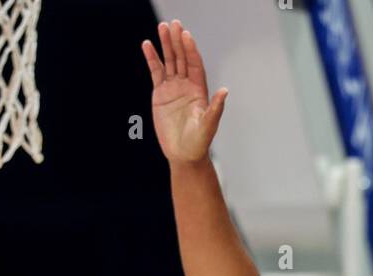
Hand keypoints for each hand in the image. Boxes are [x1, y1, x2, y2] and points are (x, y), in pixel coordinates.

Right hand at [142, 20, 226, 164]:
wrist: (183, 154)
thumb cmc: (198, 143)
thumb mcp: (208, 126)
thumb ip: (215, 108)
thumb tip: (225, 91)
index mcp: (199, 90)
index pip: (194, 65)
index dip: (191, 50)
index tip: (186, 35)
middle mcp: (187, 85)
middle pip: (182, 58)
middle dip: (178, 41)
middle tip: (173, 23)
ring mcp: (173, 88)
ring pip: (169, 61)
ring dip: (165, 45)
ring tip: (161, 27)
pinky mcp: (160, 93)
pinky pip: (156, 72)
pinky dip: (152, 58)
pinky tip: (147, 45)